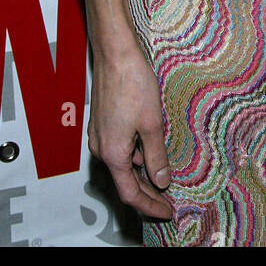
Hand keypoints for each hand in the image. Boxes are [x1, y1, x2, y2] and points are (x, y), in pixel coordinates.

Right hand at [89, 43, 173, 220]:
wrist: (114, 53)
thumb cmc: (132, 83)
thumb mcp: (152, 123)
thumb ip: (156, 155)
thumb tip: (160, 180)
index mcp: (113, 153)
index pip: (131, 193)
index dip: (150, 206)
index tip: (166, 212)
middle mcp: (101, 148)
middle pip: (124, 182)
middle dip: (146, 193)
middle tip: (167, 201)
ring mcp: (98, 136)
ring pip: (121, 165)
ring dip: (140, 174)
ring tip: (162, 177)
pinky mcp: (101, 124)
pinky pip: (117, 150)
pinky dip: (133, 157)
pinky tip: (149, 150)